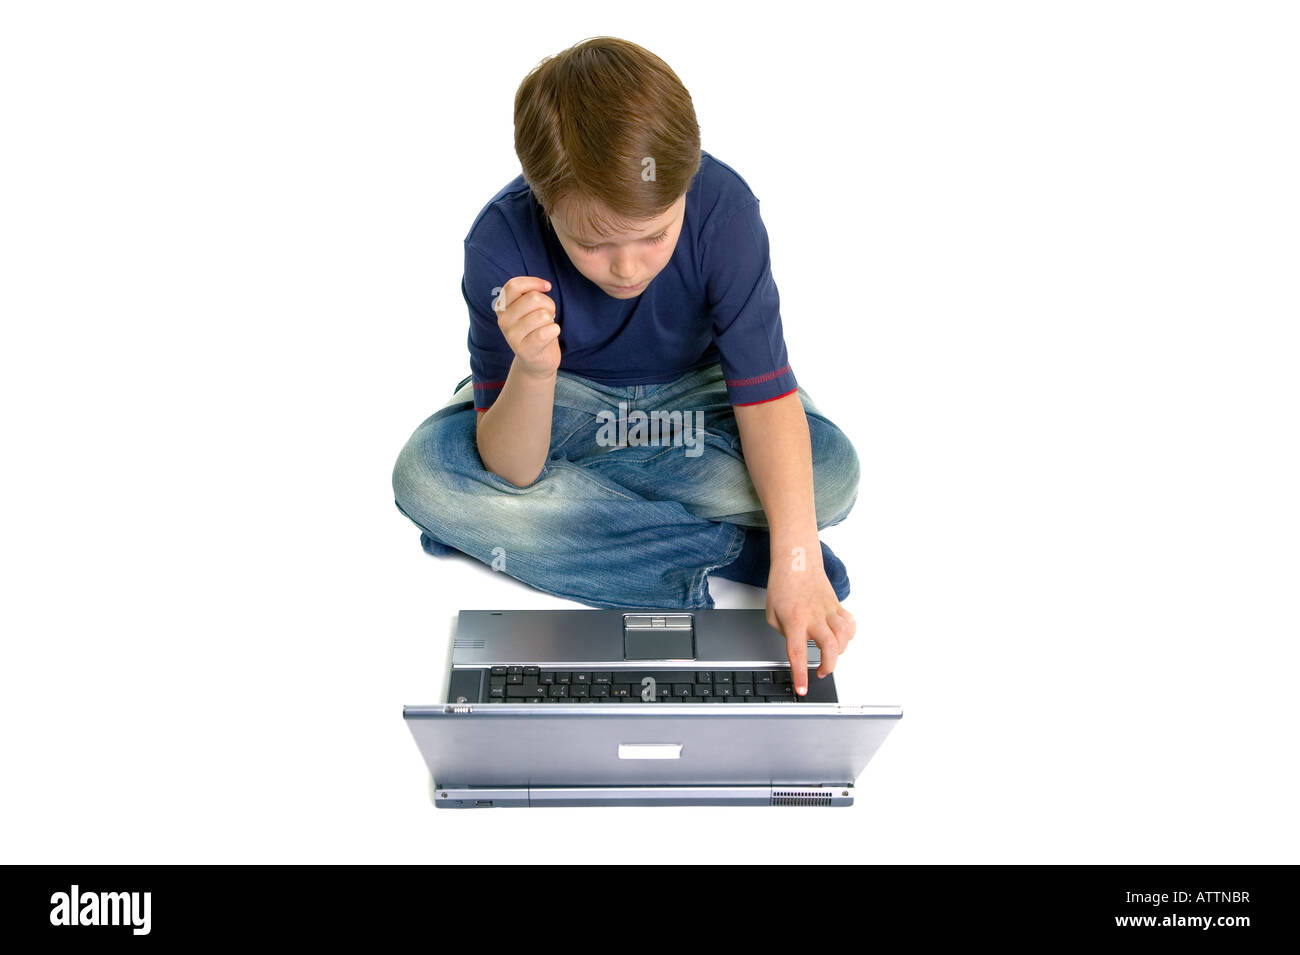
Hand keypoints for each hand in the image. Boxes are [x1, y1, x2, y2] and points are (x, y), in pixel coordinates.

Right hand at [495, 276, 559, 379]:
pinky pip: (545, 333)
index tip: (547, 287)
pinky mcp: (524, 350)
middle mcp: (503, 321)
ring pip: (542, 315)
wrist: (537, 361)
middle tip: (548, 314)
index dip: (534, 282)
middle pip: (533, 298)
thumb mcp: (529, 308)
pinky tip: (552, 334)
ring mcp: (512, 336)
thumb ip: (531, 293)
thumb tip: (545, 286)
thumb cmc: (536, 328)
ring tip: (547, 326)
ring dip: (551, 319)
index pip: (514, 285)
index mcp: (502, 307)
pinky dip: (555, 330)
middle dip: (548, 304)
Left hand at [765, 551, 854, 694]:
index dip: (800, 675)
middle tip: (820, 671)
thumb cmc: (783, 585)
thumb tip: (798, 645)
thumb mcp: (772, 614)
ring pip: (844, 637)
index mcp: (794, 620)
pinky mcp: (837, 606)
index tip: (803, 690)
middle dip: (829, 666)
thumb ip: (784, 634)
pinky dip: (849, 636)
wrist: (797, 561)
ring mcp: (828, 611)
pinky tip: (839, 638)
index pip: (797, 652)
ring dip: (839, 652)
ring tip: (828, 654)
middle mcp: (814, 617)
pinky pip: (850, 624)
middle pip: (830, 647)